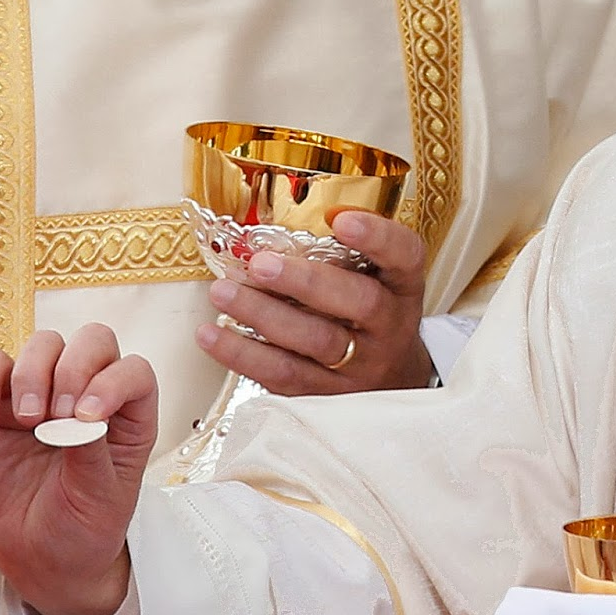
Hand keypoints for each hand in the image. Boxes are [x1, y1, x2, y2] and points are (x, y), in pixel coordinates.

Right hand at [0, 325, 157, 614]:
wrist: (40, 560)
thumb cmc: (83, 529)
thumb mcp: (98, 498)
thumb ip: (91, 452)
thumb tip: (77, 414)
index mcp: (131, 418)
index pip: (134, 372)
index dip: (111, 381)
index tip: (87, 417)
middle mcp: (92, 397)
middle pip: (92, 341)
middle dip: (72, 366)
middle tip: (56, 413)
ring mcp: (47, 396)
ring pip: (44, 344)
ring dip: (32, 373)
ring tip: (27, 420)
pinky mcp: (4, 406)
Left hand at [197, 210, 434, 393]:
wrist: (392, 384)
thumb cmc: (373, 319)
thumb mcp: (380, 281)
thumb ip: (346, 253)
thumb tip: (273, 222)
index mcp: (403, 287)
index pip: (404, 256)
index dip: (376, 237)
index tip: (341, 219)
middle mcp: (389, 327)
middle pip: (359, 303)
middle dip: (306, 281)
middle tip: (261, 263)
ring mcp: (360, 366)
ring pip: (316, 342)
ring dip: (264, 315)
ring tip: (223, 292)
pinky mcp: (327, 395)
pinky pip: (283, 377)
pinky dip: (242, 355)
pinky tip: (211, 334)